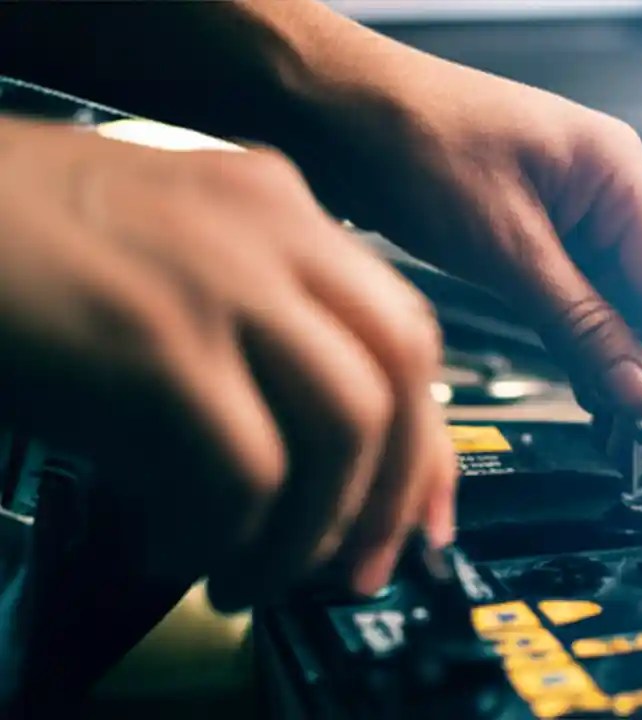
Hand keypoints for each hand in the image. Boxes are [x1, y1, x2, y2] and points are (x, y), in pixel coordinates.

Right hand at [0, 117, 455, 606]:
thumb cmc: (19, 240)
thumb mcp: (171, 249)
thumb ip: (257, 323)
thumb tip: (314, 459)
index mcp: (281, 208)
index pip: (405, 332)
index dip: (423, 441)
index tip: (421, 516)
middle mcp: (273, 232)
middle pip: (400, 377)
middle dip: (389, 495)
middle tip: (351, 570)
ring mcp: (220, 284)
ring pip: (345, 431)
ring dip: (307, 531)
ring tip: (248, 577)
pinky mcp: (157, 348)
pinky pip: (246, 475)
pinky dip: (223, 536)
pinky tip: (172, 549)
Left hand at [299, 46, 641, 456]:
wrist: (328, 107)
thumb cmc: (409, 140)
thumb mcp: (504, 246)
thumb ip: (581, 323)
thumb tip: (640, 390)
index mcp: (618, 174)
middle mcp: (606, 191)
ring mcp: (571, 213)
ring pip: (621, 306)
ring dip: (623, 369)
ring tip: (617, 436)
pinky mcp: (534, 235)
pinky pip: (580, 300)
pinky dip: (585, 348)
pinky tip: (586, 391)